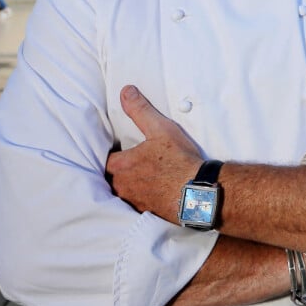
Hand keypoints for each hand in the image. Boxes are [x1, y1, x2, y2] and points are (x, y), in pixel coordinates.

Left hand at [104, 86, 202, 223]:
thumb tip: (126, 92)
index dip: (112, 154)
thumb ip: (140, 110)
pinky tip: (156, 194)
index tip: (119, 150)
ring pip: (124, 194)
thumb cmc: (179, 161)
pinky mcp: (149, 213)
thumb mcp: (160, 129)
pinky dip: (144, 199)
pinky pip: (139, 206)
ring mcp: (135, 202)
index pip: (106, 160)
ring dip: (130, 187)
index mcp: (122, 166)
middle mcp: (124, 187)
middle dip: (119, 172)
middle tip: (131, 164)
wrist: (199, 192)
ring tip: (143, 179)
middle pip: (112, 179)